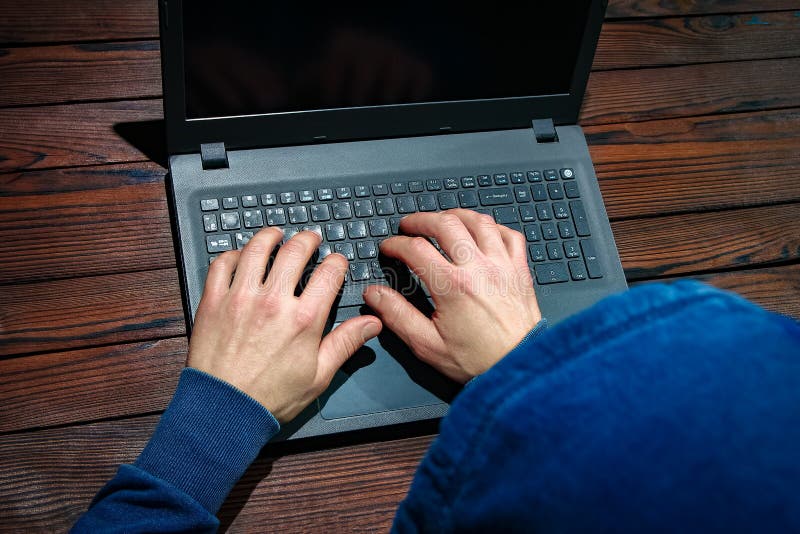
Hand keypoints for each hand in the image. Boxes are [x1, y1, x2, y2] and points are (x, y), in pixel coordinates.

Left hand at [187, 228, 381, 421]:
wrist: (223, 410)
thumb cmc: (271, 397)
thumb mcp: (319, 375)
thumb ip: (345, 343)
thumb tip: (372, 323)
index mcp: (304, 319)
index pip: (328, 273)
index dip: (337, 262)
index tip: (336, 262)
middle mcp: (273, 301)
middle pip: (294, 251)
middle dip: (307, 240)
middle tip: (310, 238)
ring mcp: (240, 298)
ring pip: (256, 250)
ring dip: (269, 236)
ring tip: (276, 234)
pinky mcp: (213, 302)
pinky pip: (222, 265)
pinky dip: (233, 254)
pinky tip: (241, 255)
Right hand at [363, 210, 541, 382]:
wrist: (518, 369)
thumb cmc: (478, 361)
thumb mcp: (427, 344)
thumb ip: (398, 315)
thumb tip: (375, 295)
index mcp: (452, 285)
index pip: (415, 249)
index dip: (396, 245)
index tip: (389, 248)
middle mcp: (478, 268)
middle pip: (445, 224)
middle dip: (421, 220)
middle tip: (409, 225)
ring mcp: (502, 266)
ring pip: (479, 222)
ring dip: (456, 215)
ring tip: (442, 219)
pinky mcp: (520, 271)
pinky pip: (510, 235)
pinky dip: (494, 227)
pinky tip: (483, 231)